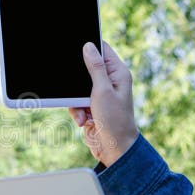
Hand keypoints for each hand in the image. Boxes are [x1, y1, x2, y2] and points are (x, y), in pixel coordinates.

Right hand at [68, 41, 137, 166]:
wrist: (114, 149)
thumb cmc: (115, 120)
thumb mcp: (102, 90)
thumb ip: (95, 67)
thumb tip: (89, 45)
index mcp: (118, 73)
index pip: (102, 50)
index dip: (89, 47)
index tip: (75, 47)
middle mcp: (110, 82)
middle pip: (86, 69)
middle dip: (78, 82)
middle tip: (79, 91)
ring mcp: (100, 95)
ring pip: (78, 88)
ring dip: (76, 101)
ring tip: (84, 113)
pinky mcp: (92, 107)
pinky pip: (76, 103)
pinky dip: (77, 112)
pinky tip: (84, 121)